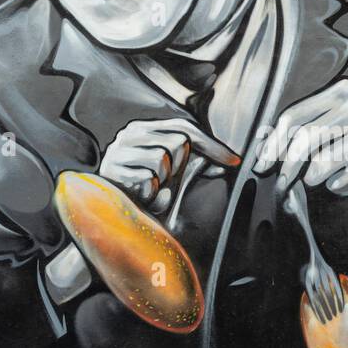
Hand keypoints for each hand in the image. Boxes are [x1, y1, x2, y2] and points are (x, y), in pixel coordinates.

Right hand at [98, 118, 239, 213]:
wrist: (113, 219)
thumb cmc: (145, 193)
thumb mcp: (173, 174)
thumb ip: (197, 162)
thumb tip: (230, 160)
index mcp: (144, 129)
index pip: (185, 128)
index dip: (212, 146)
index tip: (234, 162)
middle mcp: (129, 134)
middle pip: (177, 143)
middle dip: (178, 168)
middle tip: (163, 182)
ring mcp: (118, 151)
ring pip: (162, 160)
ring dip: (162, 183)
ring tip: (150, 191)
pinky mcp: (113, 171)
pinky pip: (149, 180)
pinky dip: (151, 195)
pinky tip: (140, 199)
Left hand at [253, 79, 347, 204]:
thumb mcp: (328, 126)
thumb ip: (297, 129)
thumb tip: (260, 138)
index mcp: (341, 90)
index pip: (294, 116)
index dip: (273, 142)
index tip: (262, 162)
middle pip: (305, 138)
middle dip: (286, 164)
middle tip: (279, 181)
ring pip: (319, 163)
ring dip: (313, 177)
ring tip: (321, 176)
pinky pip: (337, 180)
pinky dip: (335, 185)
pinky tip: (347, 177)